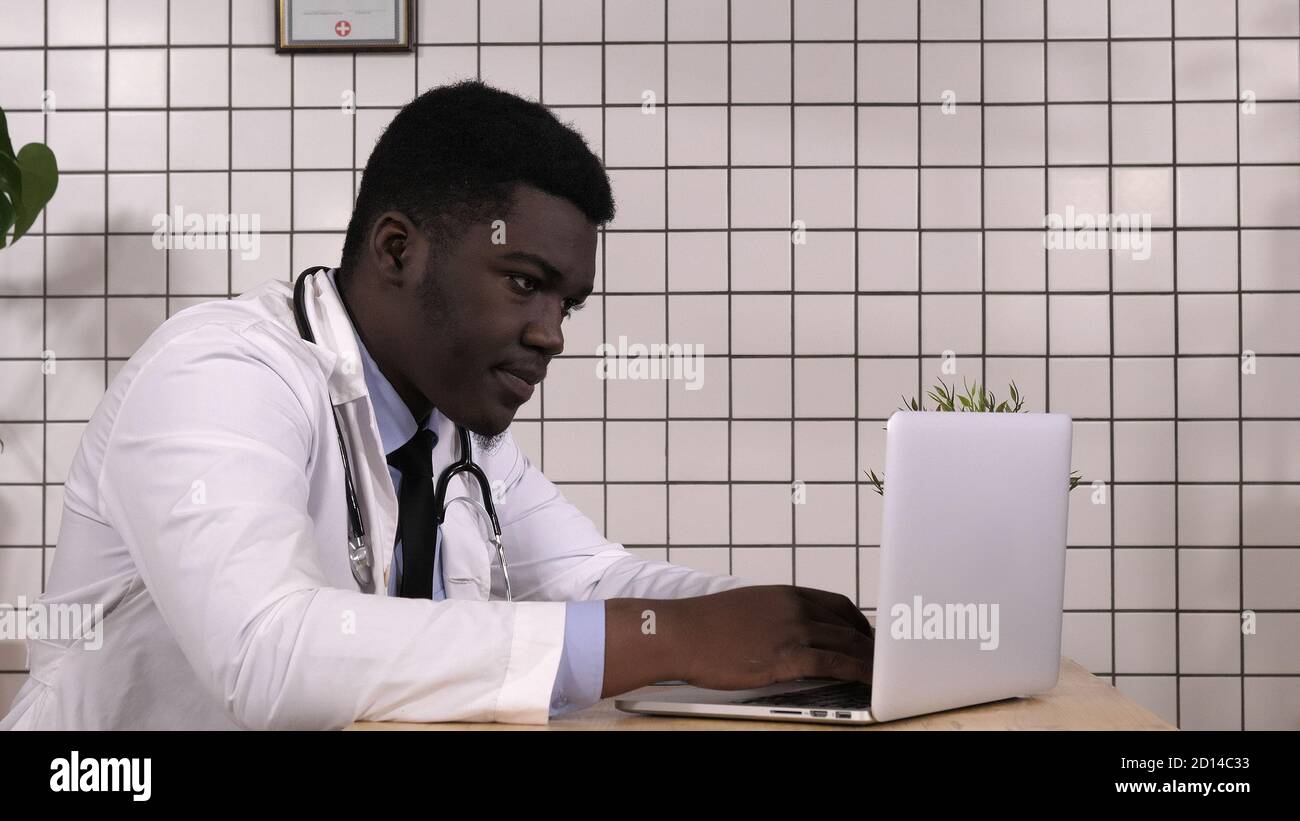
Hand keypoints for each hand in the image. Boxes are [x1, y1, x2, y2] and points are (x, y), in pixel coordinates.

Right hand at [673, 585, 873, 690]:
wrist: (681, 632)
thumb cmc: (706, 625)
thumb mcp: (749, 607)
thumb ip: (776, 616)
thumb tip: (792, 633)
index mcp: (787, 594)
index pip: (838, 604)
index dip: (859, 622)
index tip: (867, 636)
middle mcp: (795, 608)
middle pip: (848, 625)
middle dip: (870, 645)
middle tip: (881, 661)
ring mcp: (792, 631)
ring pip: (847, 644)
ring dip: (869, 661)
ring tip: (882, 675)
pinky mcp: (786, 657)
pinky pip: (834, 665)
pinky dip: (857, 672)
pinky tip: (867, 682)